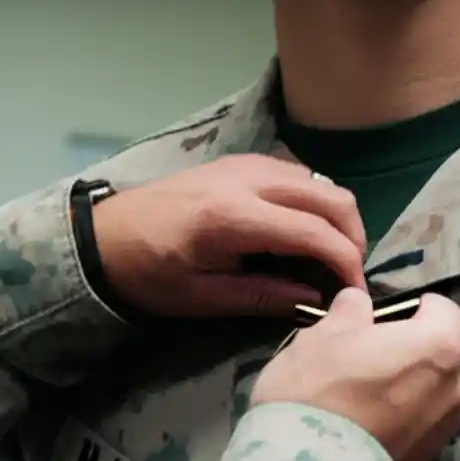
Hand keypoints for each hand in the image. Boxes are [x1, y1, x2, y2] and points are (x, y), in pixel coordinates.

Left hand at [91, 154, 365, 316]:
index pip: (315, 232)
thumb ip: (264, 297)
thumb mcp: (203, 298)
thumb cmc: (148, 273)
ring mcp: (245, 164)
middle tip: (347, 274)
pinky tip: (301, 232)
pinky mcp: (240, 161)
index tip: (355, 293)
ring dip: (335, 217)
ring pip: (318, 182)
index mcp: (233, 217)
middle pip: (330, 198)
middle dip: (352, 237)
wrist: (104, 237)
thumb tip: (316, 299)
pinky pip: (296, 175)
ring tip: (327, 257)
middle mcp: (247, 180)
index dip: (346, 263)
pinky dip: (313, 202)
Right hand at [251, 288, 459, 460]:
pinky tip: (363, 426)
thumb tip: (359, 303)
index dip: (413, 306)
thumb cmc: (319, 388)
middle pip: (437, 354)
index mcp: (438, 345)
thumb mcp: (323, 334)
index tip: (382, 317)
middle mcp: (455, 386)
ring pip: (428, 391)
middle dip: (408, 350)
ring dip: (404, 386)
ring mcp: (444, 428)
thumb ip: (350, 311)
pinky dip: (398, 418)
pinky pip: (417, 424)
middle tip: (362, 358)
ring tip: (360, 397)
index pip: (443, 309)